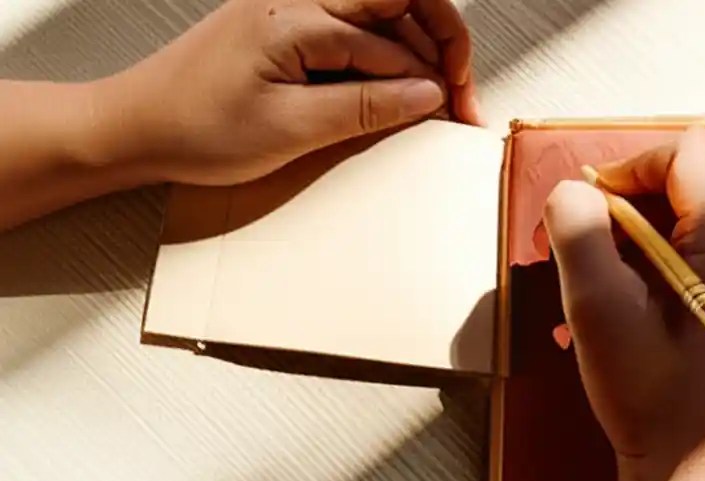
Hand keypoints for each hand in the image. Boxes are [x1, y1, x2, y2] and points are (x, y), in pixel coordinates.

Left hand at [99, 0, 479, 185]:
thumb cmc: (193, 127)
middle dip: (439, 46)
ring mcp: (289, 9)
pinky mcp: (285, 27)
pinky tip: (391, 93)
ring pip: (378, 13)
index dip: (442, 72)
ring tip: (431, 100)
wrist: (133, 127)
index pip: (397, 32)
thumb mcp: (291, 130)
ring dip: (413, 52)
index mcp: (296, 16)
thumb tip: (427, 93)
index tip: (458, 114)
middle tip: (457, 98)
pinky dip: (381, 59)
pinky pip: (350, 29)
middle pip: (398, 0)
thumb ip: (367, 107)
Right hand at [542, 128, 704, 480]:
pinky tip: (638, 306)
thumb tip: (574, 192)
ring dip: (646, 235)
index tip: (589, 206)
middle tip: (589, 249)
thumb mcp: (598, 312)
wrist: (688, 475)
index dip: (630, 166)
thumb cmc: (648, 400)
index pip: (690, 154)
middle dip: (634, 204)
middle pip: (696, 184)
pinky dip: (668, 262)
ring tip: (609, 283)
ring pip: (700, 220)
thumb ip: (579, 234)